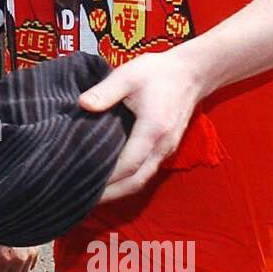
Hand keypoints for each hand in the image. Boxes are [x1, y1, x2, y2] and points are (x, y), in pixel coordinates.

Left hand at [79, 48, 206, 202]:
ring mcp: (166, 150)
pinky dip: (128, 182)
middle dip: (110, 194)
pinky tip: (109, 181)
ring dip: (118, 191)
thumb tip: (82, 105)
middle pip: (135, 182)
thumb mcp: (128, 75)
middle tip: (81, 199)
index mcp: (153, 130)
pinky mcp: (166, 149)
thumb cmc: (157, 72)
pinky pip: (146, 172)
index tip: (80, 182)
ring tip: (91, 195)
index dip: (105, 178)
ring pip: (141, 181)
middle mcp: (162, 146)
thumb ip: (104, 91)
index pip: (128, 165)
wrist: (192, 72)